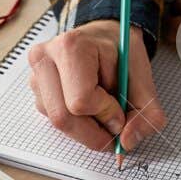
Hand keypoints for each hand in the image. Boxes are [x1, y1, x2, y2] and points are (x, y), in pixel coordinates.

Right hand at [27, 19, 166, 151]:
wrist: (102, 36)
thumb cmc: (120, 51)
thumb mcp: (142, 76)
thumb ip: (146, 112)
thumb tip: (127, 143)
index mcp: (71, 46)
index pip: (81, 100)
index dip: (105, 115)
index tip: (121, 113)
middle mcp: (44, 58)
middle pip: (63, 117)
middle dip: (93, 132)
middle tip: (114, 130)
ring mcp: (35, 75)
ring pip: (56, 123)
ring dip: (85, 129)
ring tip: (102, 112)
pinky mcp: (35, 90)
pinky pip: (53, 120)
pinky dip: (75, 123)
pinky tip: (88, 109)